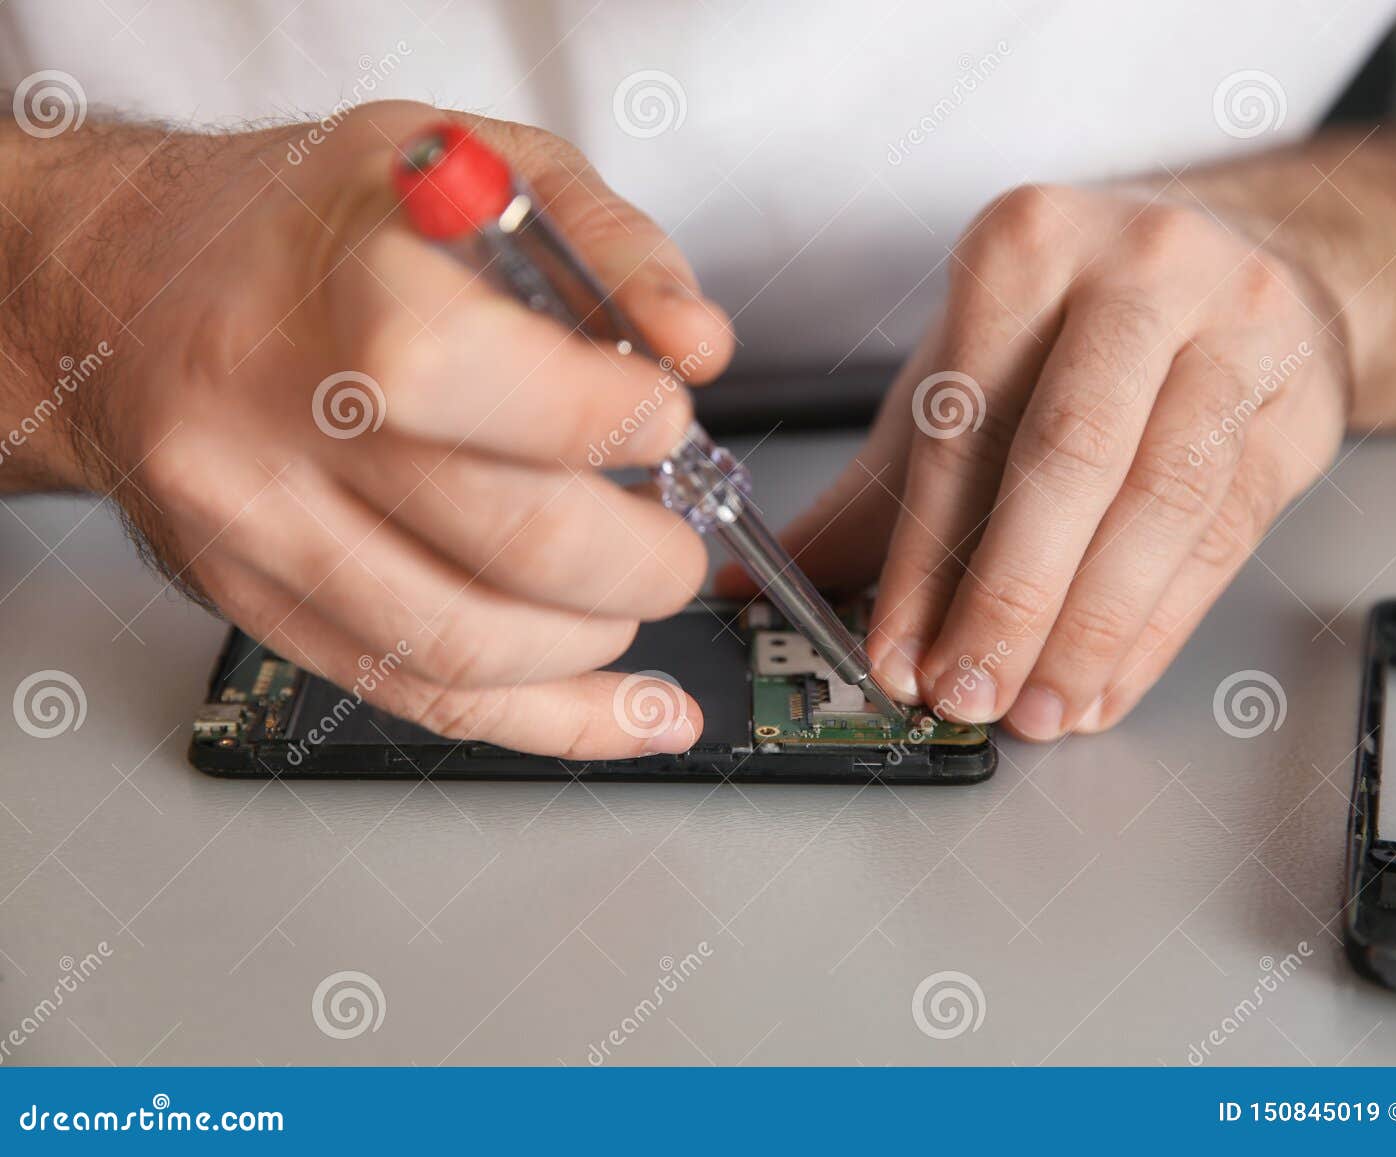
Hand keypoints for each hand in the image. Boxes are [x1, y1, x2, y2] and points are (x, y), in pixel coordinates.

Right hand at [10, 101, 730, 756]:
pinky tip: (633, 711)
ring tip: (633, 588)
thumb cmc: (310, 230)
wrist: (131, 295)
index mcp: (337, 285)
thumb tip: (694, 345)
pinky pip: (422, 696)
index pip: (473, 374)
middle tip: (675, 536)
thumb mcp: (470, 170)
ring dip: (601, 638)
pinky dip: (554, 719)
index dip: (606, 414)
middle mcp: (275, 418)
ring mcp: (256, 531)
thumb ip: (606, 244)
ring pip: (470, 646)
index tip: (665, 417)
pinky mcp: (261, 608)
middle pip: (508, 541)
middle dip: (645, 559)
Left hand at [720, 184, 1347, 739]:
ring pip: (1161, 502)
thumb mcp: (970, 372)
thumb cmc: (1079, 326)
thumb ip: (876, 486)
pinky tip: (1101, 685)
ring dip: (1088, 629)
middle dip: (1008, 597)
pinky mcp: (1300, 407)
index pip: (964, 421)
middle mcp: (1142, 267)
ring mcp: (1237, 331)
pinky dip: (1153, 629)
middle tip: (966, 693)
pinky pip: (1222, 538)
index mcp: (1028, 241)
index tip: (894, 655)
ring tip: (1033, 708)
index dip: (922, 556)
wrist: (1250, 266)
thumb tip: (755, 583)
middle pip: (1067, 455)